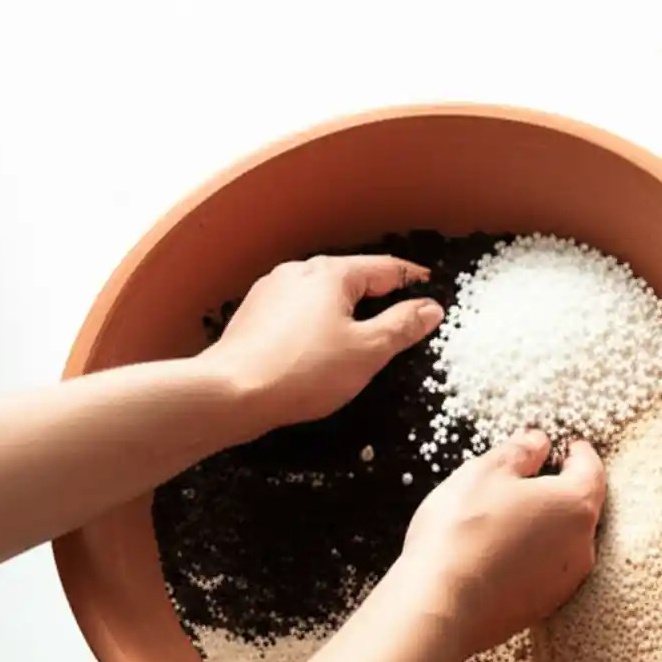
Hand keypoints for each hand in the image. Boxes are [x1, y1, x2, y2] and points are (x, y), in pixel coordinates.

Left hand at [198, 254, 443, 434]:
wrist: (230, 394)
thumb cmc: (304, 371)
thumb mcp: (367, 351)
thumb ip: (403, 326)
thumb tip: (431, 307)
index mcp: (331, 274)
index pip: (386, 268)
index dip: (413, 279)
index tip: (432, 286)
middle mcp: (299, 272)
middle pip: (352, 278)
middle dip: (379, 294)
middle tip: (403, 313)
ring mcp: (271, 291)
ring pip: (323, 294)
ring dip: (347, 308)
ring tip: (363, 331)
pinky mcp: (254, 315)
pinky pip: (299, 311)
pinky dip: (318, 321)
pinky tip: (321, 345)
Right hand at [401, 430, 606, 656]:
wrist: (441, 605)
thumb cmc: (463, 531)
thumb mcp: (487, 471)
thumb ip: (519, 452)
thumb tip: (538, 441)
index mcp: (575, 504)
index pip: (592, 469)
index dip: (580, 452)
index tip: (570, 445)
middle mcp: (581, 545)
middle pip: (580, 506)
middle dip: (559, 488)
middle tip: (534, 475)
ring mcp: (563, 581)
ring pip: (563, 540)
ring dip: (545, 524)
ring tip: (510, 513)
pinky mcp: (542, 606)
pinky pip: (544, 569)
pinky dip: (531, 554)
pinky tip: (502, 548)